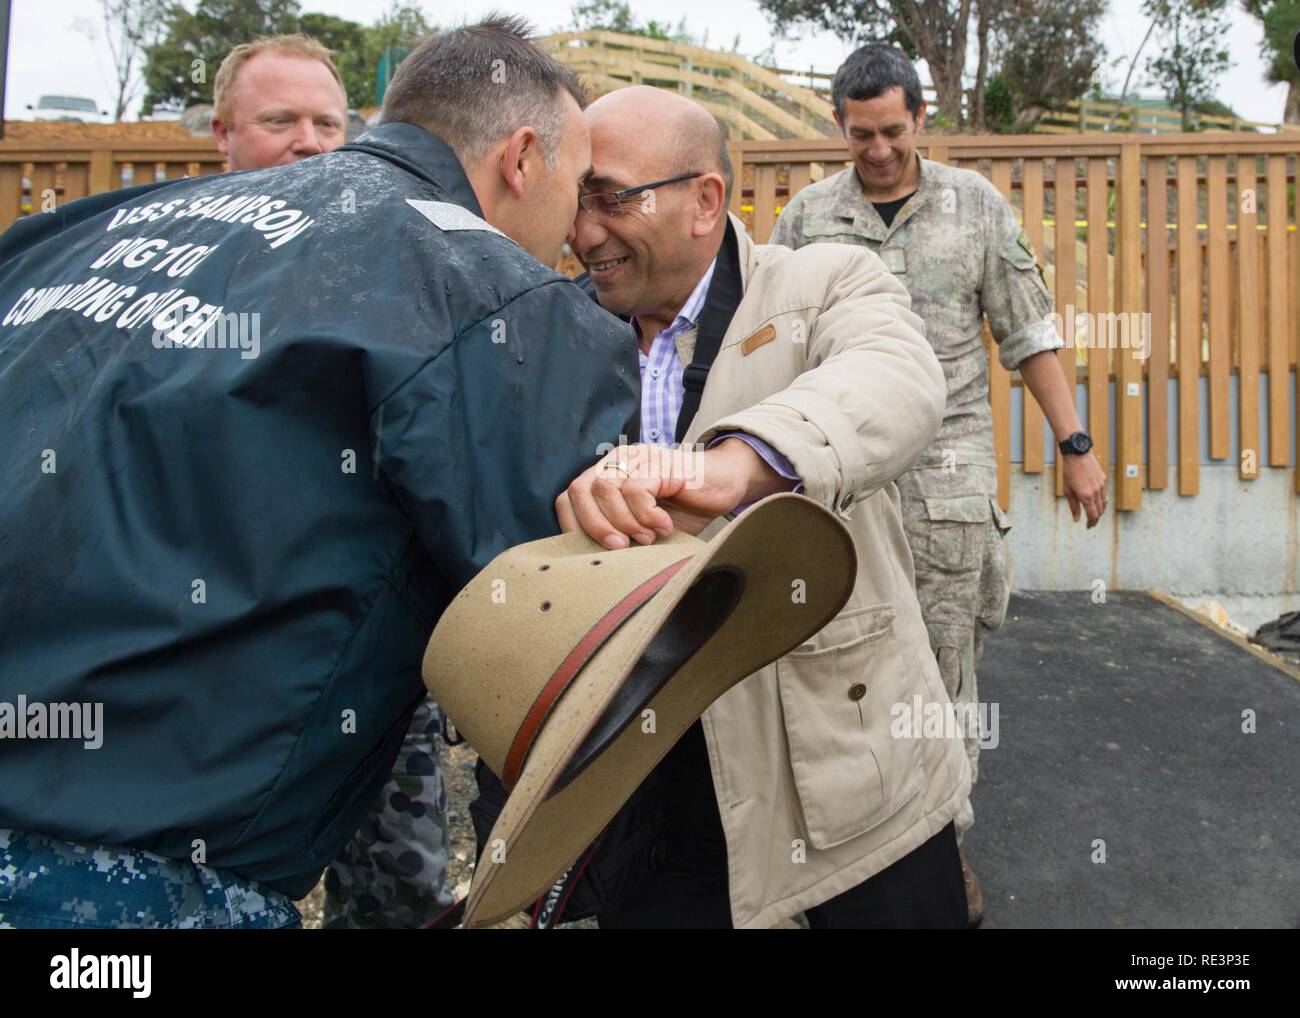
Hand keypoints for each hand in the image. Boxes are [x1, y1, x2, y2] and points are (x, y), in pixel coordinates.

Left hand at [556, 440, 790, 549]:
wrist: (723, 486)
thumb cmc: (682, 510)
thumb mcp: (642, 527)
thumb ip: (617, 534)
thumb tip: (590, 561)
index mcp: (607, 475)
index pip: (569, 496)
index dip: (573, 525)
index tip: (589, 552)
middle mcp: (617, 461)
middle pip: (580, 490)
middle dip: (595, 526)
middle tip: (619, 548)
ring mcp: (637, 458)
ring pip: (606, 489)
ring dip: (624, 522)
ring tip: (647, 538)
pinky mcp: (659, 462)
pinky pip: (637, 490)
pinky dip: (647, 515)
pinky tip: (664, 526)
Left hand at [1062, 452, 1106, 527]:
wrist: (1077, 455)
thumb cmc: (1069, 472)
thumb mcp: (1067, 490)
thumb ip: (1073, 506)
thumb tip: (1076, 519)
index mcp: (1086, 496)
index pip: (1093, 515)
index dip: (1091, 523)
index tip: (1088, 526)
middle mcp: (1096, 492)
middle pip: (1100, 511)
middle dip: (1096, 518)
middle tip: (1091, 523)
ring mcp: (1101, 486)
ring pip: (1104, 503)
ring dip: (1100, 510)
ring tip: (1094, 513)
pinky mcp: (1104, 480)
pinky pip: (1105, 494)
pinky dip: (1102, 500)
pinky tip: (1096, 501)